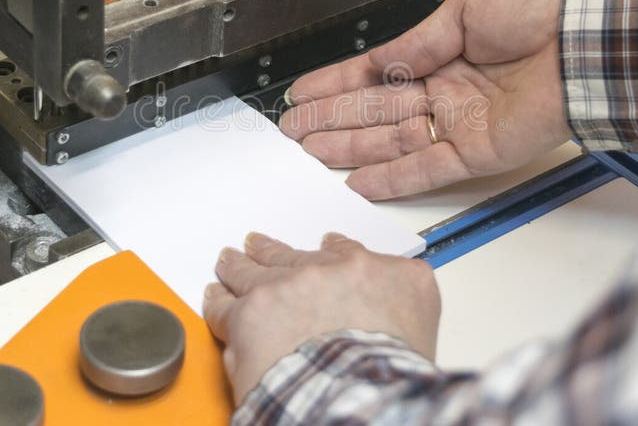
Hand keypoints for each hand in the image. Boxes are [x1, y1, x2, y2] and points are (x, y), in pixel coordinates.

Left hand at [203, 232, 439, 403]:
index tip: (327, 249)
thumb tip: (387, 322)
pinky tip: (214, 296)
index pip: (353, 255)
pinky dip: (217, 299)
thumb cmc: (391, 376)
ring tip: (231, 259)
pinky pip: (224, 304)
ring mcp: (290, 286)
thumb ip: (403, 311)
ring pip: (256, 269)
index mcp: (383, 275)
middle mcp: (336, 270)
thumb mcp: (423, 333)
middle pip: (299, 256)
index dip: (336, 252)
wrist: (355, 393)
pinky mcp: (251, 312)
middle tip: (262, 244)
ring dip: (241, 264)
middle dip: (278, 251)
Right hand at [279, 0, 572, 199]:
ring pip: (391, 142)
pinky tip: (357, 181)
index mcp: (439, 54)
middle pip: (375, 112)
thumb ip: (418, 43)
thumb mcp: (464, 9)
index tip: (302, 94)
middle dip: (331, 120)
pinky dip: (392, 178)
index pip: (375, 74)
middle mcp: (444, 93)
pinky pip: (426, 169)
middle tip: (293, 133)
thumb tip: (381, 64)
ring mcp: (458, 125)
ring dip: (349, 149)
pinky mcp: (477, 153)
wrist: (585, 41)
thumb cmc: (536, 12)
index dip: (335, 84)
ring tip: (309, 154)